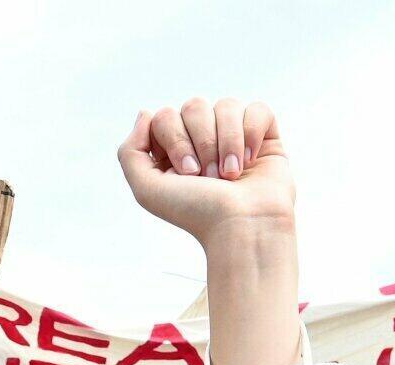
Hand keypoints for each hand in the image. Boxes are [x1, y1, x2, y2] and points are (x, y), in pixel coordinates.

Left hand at [118, 99, 293, 242]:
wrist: (242, 227)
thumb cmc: (196, 213)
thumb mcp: (147, 189)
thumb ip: (130, 152)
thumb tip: (145, 112)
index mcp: (174, 150)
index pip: (165, 116)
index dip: (174, 139)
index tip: (186, 173)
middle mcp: (203, 139)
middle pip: (194, 106)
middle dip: (202, 142)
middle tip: (208, 177)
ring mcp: (234, 136)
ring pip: (226, 105)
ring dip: (227, 141)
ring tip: (231, 175)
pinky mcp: (264, 137)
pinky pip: (257, 109)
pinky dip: (252, 133)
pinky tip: (250, 161)